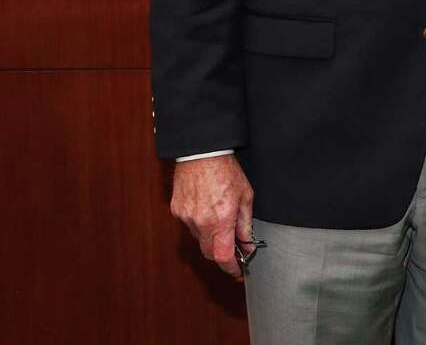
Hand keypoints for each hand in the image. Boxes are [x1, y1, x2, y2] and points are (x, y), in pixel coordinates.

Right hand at [170, 155, 254, 279]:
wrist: (202, 152)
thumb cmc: (227, 171)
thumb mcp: (246, 196)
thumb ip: (246, 225)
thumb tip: (247, 245)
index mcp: (221, 219)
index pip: (223, 256)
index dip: (231, 268)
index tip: (238, 272)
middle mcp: (201, 222)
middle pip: (209, 252)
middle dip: (222, 255)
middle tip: (233, 250)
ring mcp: (186, 217)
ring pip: (199, 238)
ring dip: (211, 237)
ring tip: (221, 218)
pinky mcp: (177, 210)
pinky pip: (189, 225)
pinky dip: (200, 223)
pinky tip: (207, 209)